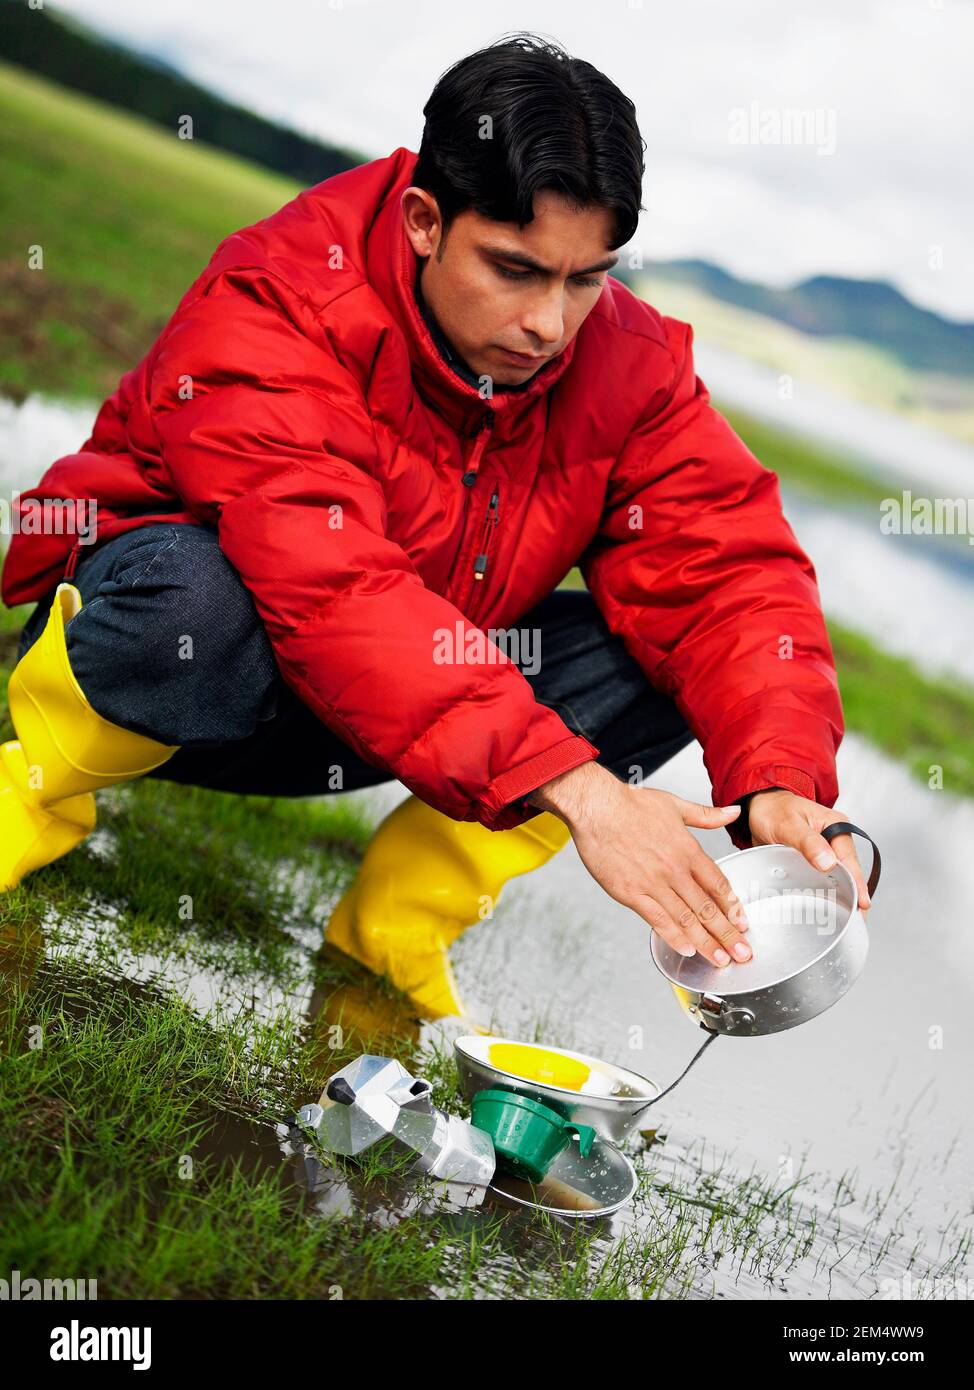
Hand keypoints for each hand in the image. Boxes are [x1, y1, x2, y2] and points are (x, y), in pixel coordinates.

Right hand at [528, 762, 751, 967]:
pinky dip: (674, 937)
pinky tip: (687, 950)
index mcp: (687, 850)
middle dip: (728, 934)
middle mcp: (674, 870)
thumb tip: (734, 812)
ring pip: (686, 920)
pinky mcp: (631, 894)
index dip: (733, 908)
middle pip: (707, 909)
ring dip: (706, 943)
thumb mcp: (676, 805)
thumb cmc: (630, 804)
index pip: (718, 885)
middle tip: (743, 953)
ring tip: (721, 959)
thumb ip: (707, 815)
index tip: (743, 924)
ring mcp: (653, 884)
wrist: (596, 808)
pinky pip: (657, 920)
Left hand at [745, 789, 870, 914]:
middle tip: (856, 923)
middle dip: (853, 897)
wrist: (760, 807)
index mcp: (837, 826)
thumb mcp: (788, 824)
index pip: (850, 860)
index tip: (862, 903)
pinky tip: (826, 911)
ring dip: (841, 898)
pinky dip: (827, 894)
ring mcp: (827, 852)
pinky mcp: (816, 862)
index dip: (857, 883)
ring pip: (839, 879)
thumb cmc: (774, 810)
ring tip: (846, 923)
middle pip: (849, 873)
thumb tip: (829, 863)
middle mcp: (836, 840)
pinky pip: (825, 880)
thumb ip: (807, 841)